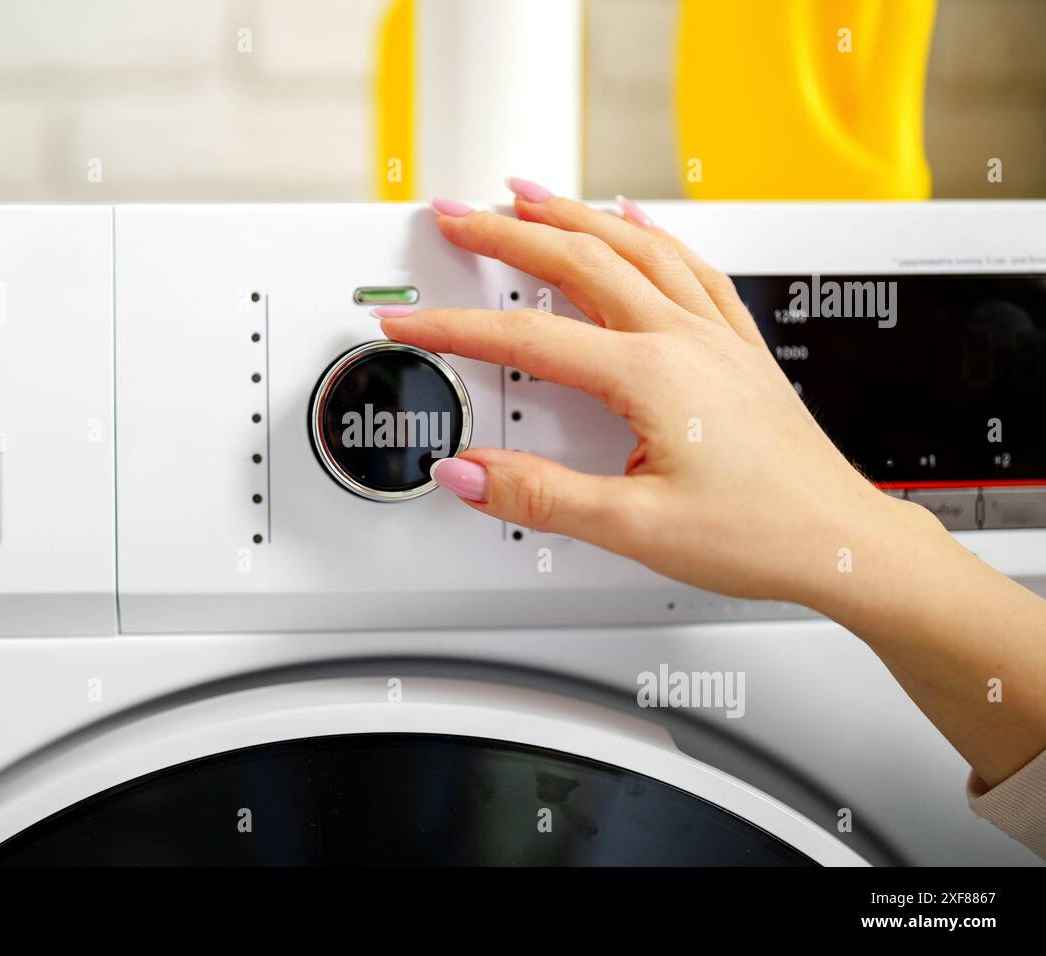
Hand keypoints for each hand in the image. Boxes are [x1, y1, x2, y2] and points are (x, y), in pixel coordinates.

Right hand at [379, 186, 917, 607]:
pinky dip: (651, 235)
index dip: (456, 328)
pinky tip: (637, 222)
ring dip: (573, 214)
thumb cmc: (758, 532)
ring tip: (527, 194)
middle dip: (506, 231)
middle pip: (579, 261)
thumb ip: (542, 496)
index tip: (410, 319)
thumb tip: (469, 472)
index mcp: (652, 376)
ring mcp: (714, 338)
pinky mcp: (736, 350)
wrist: (840, 540)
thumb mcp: (635, 527)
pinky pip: (691, 268)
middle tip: (456, 213)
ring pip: (634, 248)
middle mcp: (684, 340)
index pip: (528, 339)